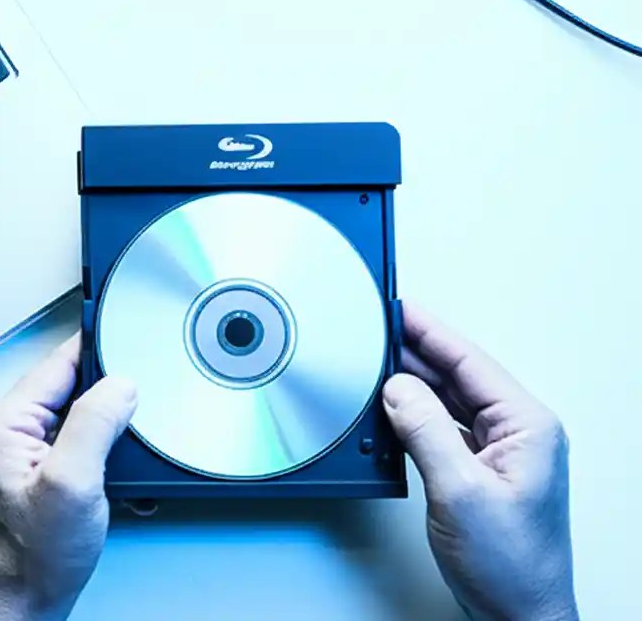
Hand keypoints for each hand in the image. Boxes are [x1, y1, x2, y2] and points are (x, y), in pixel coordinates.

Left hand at [0, 335, 137, 620]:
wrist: (19, 611)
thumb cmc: (27, 561)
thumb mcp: (72, 483)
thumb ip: (95, 424)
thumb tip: (119, 384)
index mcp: (4, 424)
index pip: (57, 364)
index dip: (99, 350)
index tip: (129, 336)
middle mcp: (6, 437)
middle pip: (71, 391)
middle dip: (110, 401)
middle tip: (138, 415)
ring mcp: (20, 460)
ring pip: (79, 423)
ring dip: (111, 438)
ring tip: (125, 460)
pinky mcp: (37, 482)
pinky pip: (78, 453)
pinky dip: (105, 463)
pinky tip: (117, 485)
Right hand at [383, 303, 577, 620]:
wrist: (518, 614)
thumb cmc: (510, 564)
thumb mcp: (458, 488)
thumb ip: (424, 430)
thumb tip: (397, 387)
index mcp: (528, 425)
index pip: (470, 362)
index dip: (429, 332)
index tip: (398, 309)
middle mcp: (518, 434)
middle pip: (457, 377)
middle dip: (414, 354)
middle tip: (372, 332)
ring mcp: (500, 454)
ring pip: (448, 402)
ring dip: (411, 386)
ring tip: (373, 366)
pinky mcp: (480, 473)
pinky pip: (443, 428)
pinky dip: (414, 417)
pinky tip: (390, 412)